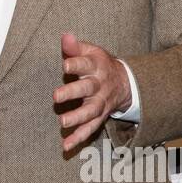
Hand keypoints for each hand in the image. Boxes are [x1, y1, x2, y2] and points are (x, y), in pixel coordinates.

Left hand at [53, 32, 132, 152]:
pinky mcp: (100, 116)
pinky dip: (79, 138)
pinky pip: (90, 129)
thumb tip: (65, 36)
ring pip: (91, 112)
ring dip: (77, 118)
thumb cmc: (100, 64)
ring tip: (62, 122)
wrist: (125, 82)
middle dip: (73, 92)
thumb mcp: (91, 51)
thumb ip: (75, 47)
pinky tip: (66, 146)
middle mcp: (99, 86)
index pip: (85, 65)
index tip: (65, 65)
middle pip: (87, 89)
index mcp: (96, 67)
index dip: (75, 65)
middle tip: (56, 97)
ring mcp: (100, 103)